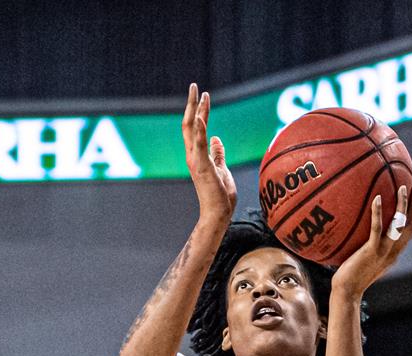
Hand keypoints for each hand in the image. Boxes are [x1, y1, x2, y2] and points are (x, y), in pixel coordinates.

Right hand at [182, 84, 235, 226]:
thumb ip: (217, 153)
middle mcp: (193, 155)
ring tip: (198, 94)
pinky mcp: (202, 166)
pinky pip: (199, 145)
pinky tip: (200, 116)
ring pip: (192, 130)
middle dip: (192, 104)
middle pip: (189, 124)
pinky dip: (199, 130)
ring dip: (195, 110)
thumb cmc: (220, 194)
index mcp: (197, 155)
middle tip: (195, 86)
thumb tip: (216, 138)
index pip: (196, 128)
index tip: (203, 95)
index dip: (200, 110)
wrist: (218, 213)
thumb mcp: (222, 168)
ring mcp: (196, 160)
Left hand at [332, 184, 411, 295]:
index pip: (409, 231)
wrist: (347, 292)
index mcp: (394, 253)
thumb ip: (368, 246)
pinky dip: (378, 213)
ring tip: (403, 188)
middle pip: (411, 225)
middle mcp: (393, 252)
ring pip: (400, 225)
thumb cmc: (350, 276)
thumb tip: (359, 229)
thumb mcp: (363, 260)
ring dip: (404, 205)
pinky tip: (376, 198)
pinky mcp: (372, 252)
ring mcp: (384, 252)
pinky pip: (377, 229)